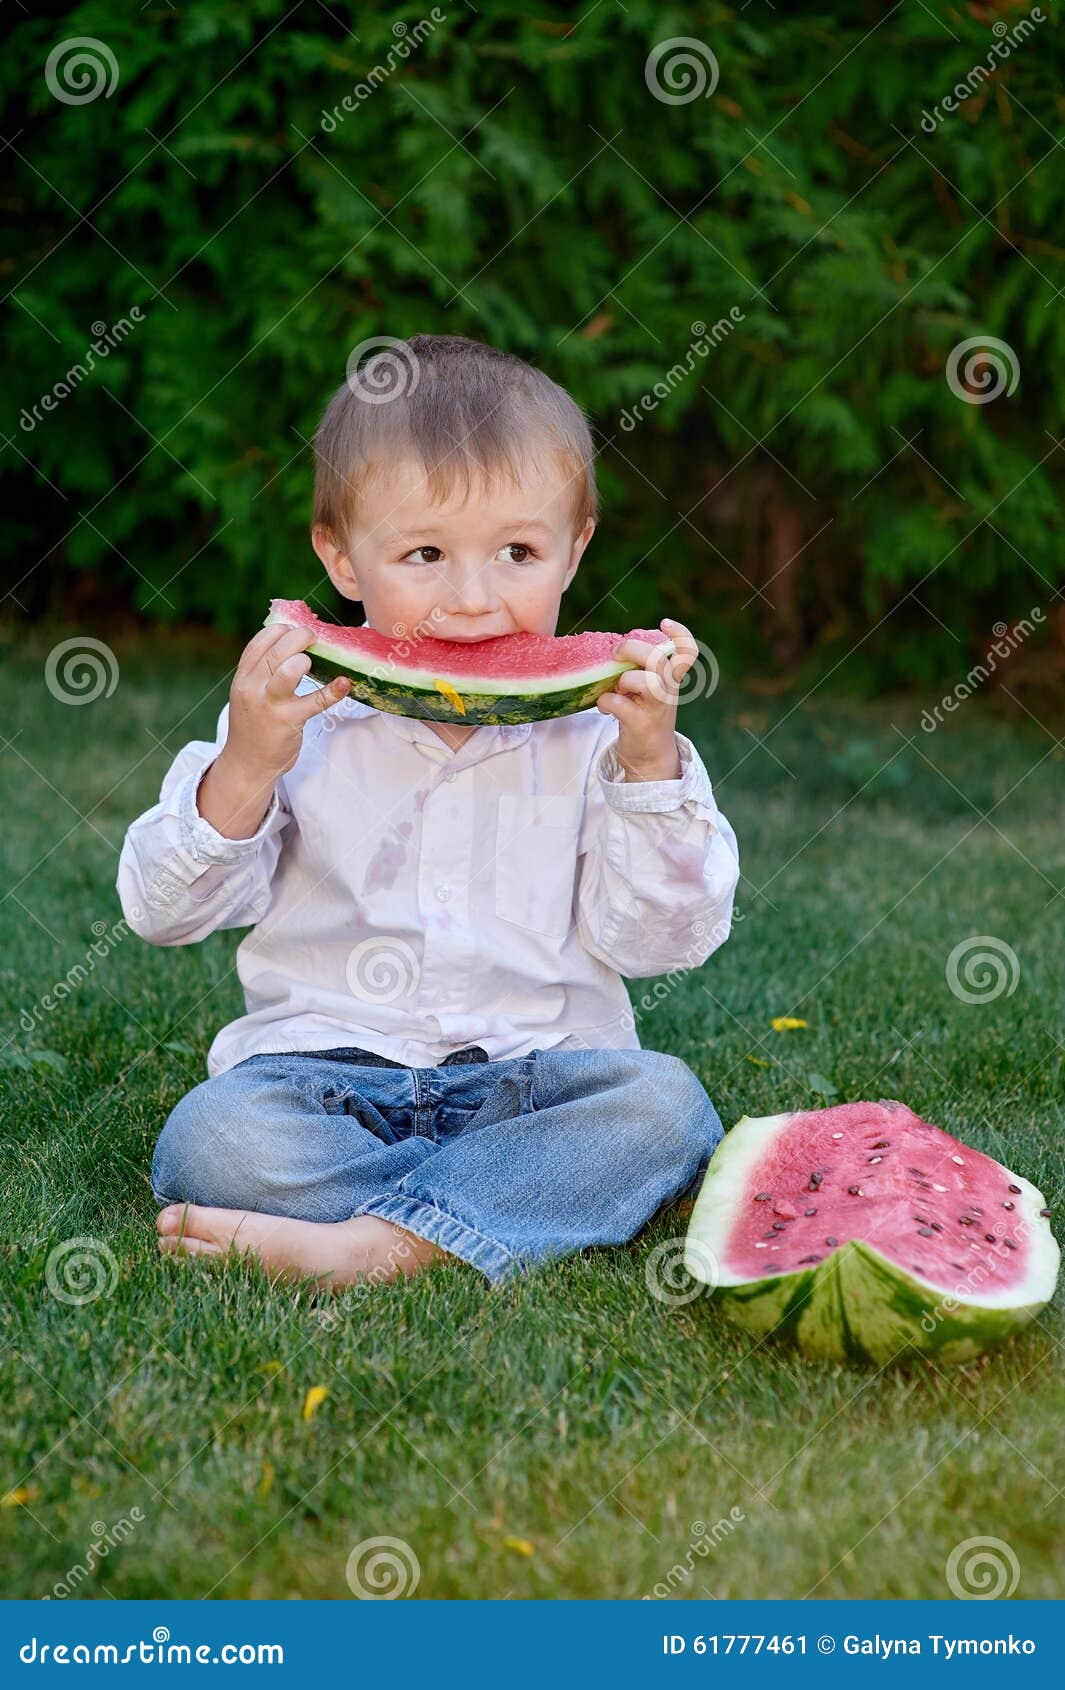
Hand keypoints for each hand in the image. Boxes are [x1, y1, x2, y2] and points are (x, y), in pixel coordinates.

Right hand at [221, 621, 349, 782]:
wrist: (247, 764)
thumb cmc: (254, 724)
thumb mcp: (248, 694)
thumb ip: (262, 672)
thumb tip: (291, 641)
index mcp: (242, 678)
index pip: (260, 642)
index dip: (282, 630)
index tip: (295, 630)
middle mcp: (252, 688)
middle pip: (278, 650)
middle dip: (301, 637)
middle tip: (314, 637)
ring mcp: (270, 705)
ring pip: (291, 670)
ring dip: (307, 661)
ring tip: (314, 665)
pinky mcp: (289, 722)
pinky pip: (316, 701)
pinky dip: (334, 690)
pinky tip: (344, 683)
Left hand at [596, 617, 696, 779]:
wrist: (651, 757)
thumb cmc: (646, 714)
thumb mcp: (652, 689)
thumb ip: (642, 669)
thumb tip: (616, 648)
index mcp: (671, 678)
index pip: (687, 651)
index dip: (680, 634)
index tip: (664, 623)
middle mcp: (668, 691)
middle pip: (659, 660)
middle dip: (633, 649)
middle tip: (617, 654)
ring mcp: (656, 708)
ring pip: (644, 682)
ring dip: (623, 681)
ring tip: (615, 688)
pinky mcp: (640, 724)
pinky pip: (618, 704)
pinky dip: (605, 702)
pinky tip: (605, 707)